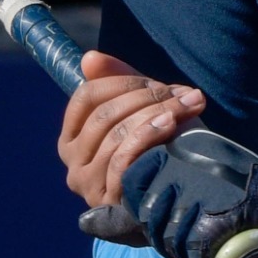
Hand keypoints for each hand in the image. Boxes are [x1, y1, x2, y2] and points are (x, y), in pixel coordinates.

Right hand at [57, 51, 207, 207]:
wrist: (183, 195)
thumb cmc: (161, 148)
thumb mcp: (142, 110)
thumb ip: (120, 82)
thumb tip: (89, 58)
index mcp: (73, 136)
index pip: (86, 97)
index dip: (123, 84)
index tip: (156, 84)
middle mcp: (72, 161)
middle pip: (104, 115)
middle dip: (147, 98)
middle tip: (182, 93)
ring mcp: (87, 183)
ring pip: (115, 135)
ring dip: (156, 113)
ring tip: (186, 106)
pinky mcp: (108, 200)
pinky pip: (123, 159)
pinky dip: (148, 136)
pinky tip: (170, 124)